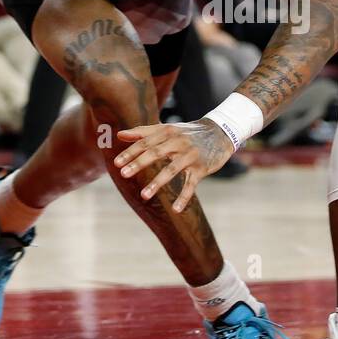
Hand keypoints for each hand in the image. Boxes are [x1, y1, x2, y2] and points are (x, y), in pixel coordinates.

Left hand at [113, 119, 234, 211]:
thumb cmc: (188, 133)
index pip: (146, 142)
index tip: (116, 163)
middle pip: (156, 152)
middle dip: (139, 163)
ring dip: (157, 183)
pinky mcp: (201, 168)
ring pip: (172, 170)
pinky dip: (184, 197)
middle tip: (124, 174)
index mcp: (167, 133)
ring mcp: (190, 156)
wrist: (220, 133)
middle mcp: (178, 143)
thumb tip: (119, 135)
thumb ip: (143, 132)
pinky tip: (176, 209)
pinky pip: (191, 184)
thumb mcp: (168, 129)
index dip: (131, 152)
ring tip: (144, 195)